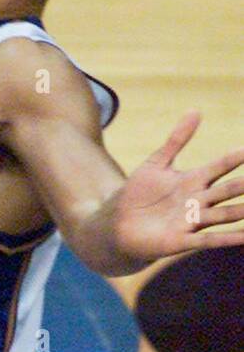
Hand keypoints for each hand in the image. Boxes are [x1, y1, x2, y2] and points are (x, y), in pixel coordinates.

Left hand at [109, 112, 243, 266]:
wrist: (119, 223)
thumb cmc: (140, 193)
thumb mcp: (157, 162)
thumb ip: (177, 139)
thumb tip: (196, 110)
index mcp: (193, 181)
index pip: (219, 166)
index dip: (235, 158)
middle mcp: (198, 201)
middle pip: (227, 191)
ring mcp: (191, 221)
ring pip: (224, 214)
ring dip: (241, 211)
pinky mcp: (181, 240)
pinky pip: (208, 240)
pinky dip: (226, 238)